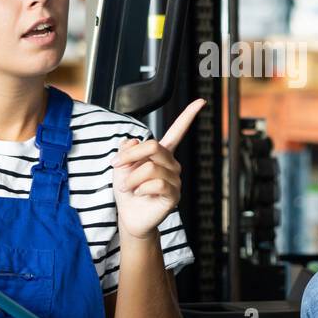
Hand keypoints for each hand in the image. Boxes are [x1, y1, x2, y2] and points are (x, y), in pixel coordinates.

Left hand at [111, 98, 204, 240]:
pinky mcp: (173, 194)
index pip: (177, 131)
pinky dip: (140, 189)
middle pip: (153, 146)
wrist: (129, 216)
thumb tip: (134, 141)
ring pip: (150, 168)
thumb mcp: (121, 165)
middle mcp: (172, 164)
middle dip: (130, 155)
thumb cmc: (128, 191)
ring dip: (131, 178)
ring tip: (128, 187)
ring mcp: (175, 179)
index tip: (201, 102)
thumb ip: (126, 149)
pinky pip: (156, 184)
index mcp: (161, 153)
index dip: (188, 116)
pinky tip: (140, 194)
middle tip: (117, 166)